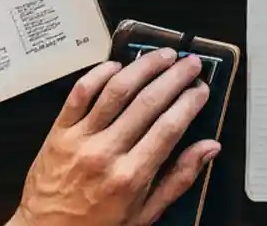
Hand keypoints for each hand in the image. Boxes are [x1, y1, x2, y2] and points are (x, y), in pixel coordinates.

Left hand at [9, 49, 219, 225]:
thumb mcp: (145, 214)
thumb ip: (179, 179)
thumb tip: (208, 149)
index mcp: (131, 177)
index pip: (169, 127)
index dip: (190, 102)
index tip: (201, 90)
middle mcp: (106, 154)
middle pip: (148, 102)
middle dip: (175, 77)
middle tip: (190, 64)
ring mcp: (80, 140)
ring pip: (116, 90)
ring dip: (144, 66)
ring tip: (162, 55)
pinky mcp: (58, 132)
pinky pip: (80, 93)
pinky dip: (99, 74)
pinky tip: (116, 65)